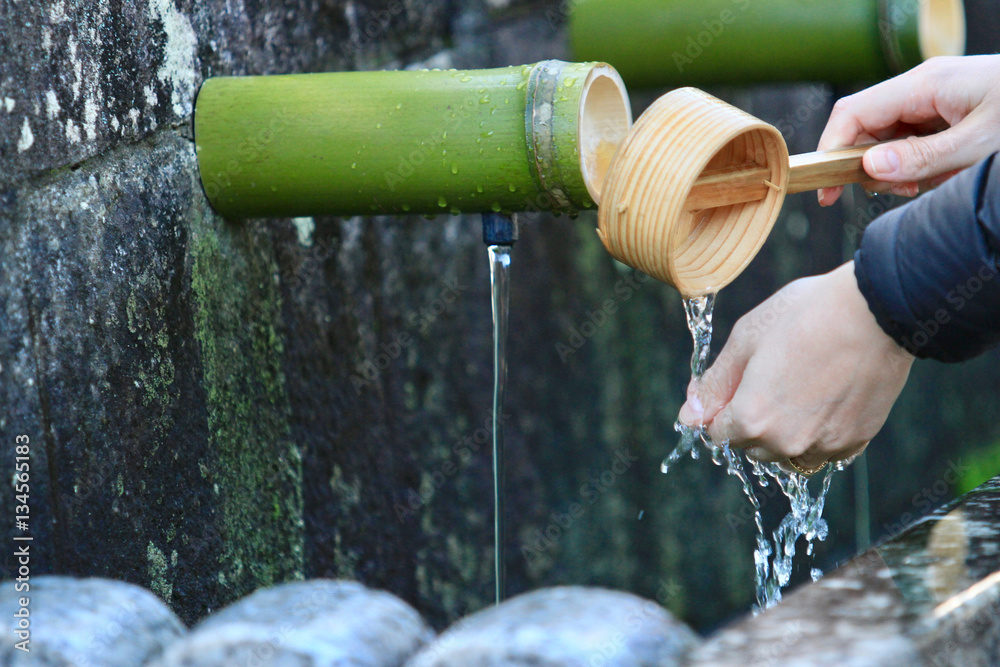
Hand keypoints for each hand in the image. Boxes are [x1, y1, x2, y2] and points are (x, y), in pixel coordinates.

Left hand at [677, 263, 914, 469]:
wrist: (877, 312)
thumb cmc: (804, 316)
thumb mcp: (745, 339)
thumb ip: (714, 385)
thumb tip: (687, 417)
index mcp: (751, 419)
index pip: (716, 433)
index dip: (718, 407)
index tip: (735, 383)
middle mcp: (785, 443)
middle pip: (750, 445)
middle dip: (750, 419)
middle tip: (770, 376)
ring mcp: (822, 446)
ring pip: (785, 452)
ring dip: (782, 430)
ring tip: (798, 386)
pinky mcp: (854, 442)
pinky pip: (822, 450)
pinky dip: (817, 432)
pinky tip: (825, 397)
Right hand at [817, 55, 999, 205]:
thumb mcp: (978, 146)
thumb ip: (921, 158)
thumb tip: (868, 168)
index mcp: (925, 84)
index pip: (852, 113)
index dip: (831, 151)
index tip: (827, 192)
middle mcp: (924, 86)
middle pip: (867, 127)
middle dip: (871, 164)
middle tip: (899, 193)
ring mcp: (935, 97)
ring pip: (889, 136)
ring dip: (898, 167)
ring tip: (928, 185)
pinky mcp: (947, 110)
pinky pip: (913, 138)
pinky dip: (918, 163)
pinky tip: (940, 175)